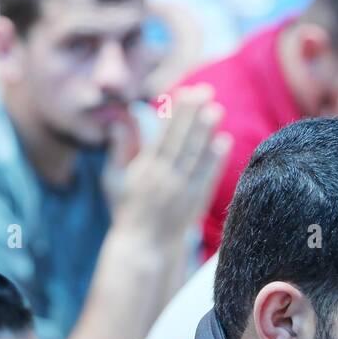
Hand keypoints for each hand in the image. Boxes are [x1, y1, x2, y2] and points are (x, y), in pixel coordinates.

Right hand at [111, 85, 230, 244]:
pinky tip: (224, 142)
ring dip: (206, 133)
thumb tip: (120, 121)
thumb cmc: (126, 210)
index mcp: (144, 171)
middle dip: (193, 115)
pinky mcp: (194, 204)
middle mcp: (164, 180)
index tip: (185, 93)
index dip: (175, 114)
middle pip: (182, 142)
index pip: (163, 136)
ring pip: (196, 157)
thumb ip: (118, 150)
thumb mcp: (113, 180)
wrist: (143, 247)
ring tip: (216, 109)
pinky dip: (215, 160)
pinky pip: (207, 178)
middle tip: (206, 91)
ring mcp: (181, 192)